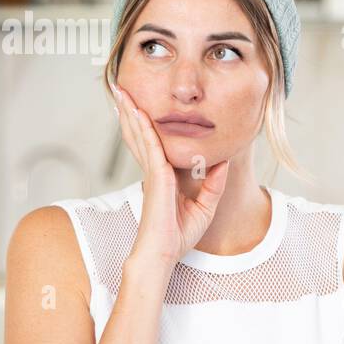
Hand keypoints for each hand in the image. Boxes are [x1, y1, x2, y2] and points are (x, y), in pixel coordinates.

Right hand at [111, 82, 228, 267]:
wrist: (163, 254)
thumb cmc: (178, 236)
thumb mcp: (205, 207)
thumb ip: (213, 184)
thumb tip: (222, 163)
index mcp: (164, 177)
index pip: (154, 143)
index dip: (146, 124)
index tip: (141, 106)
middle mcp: (155, 171)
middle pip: (141, 134)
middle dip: (131, 111)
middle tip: (122, 89)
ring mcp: (153, 173)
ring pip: (140, 135)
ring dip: (131, 112)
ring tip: (121, 91)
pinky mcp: (156, 177)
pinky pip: (150, 147)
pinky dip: (143, 128)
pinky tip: (136, 112)